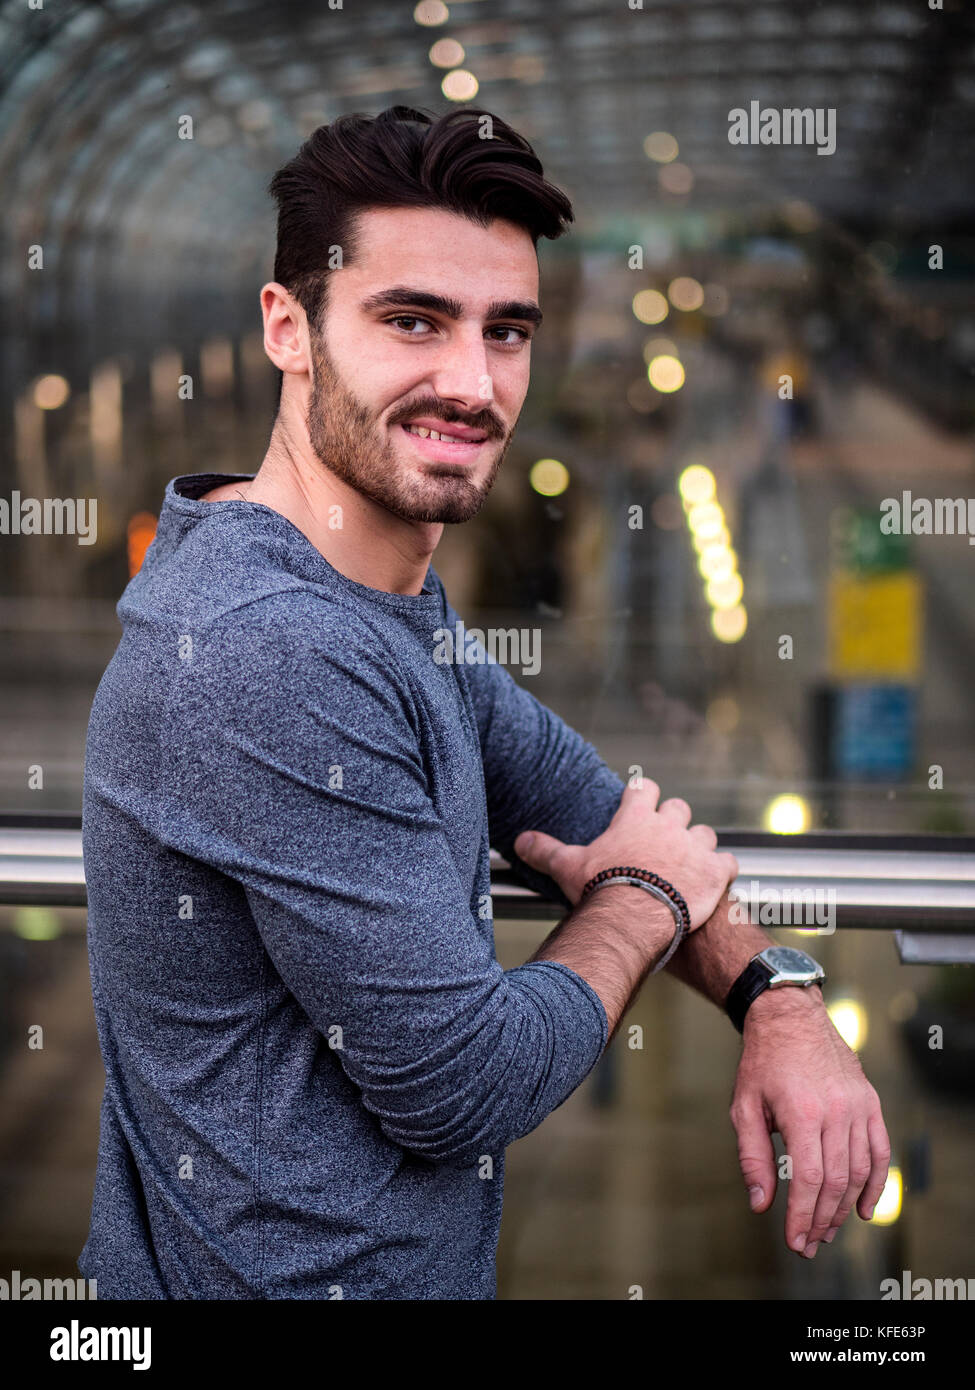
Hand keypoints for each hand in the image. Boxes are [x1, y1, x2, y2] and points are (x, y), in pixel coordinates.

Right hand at [513, 779, 738, 928]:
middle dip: (673, 821)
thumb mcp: (568, 867)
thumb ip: (546, 850)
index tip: (641, 802)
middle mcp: (669, 825)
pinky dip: (724, 870)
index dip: (643, 794)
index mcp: (635, 818)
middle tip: (663, 841)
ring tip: (690, 864)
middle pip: (678, 808)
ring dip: (699, 845)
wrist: (638, 916)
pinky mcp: (716, 871)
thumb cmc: (602, 888)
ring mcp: (696, 847)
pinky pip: (729, 862)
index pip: (643, 788)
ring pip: (705, 833)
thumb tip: (519, 842)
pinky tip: (716, 881)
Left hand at [729, 987, 891, 1257]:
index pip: (807, 1179)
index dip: (802, 1216)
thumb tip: (760, 1204)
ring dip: (845, 1207)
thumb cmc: (762, 1063)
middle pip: (835, 1181)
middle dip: (821, 1219)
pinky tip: (865, 1208)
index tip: (794, 1241)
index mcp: (801, 1112)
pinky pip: (880, 1151)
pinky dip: (877, 1183)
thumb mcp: (744, 1107)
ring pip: (859, 1171)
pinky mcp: (870, 1103)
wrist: (789, 1018)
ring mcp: (857, 1106)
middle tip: (809, 1243)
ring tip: (828, 1230)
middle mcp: (835, 1111)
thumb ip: (752, 1156)